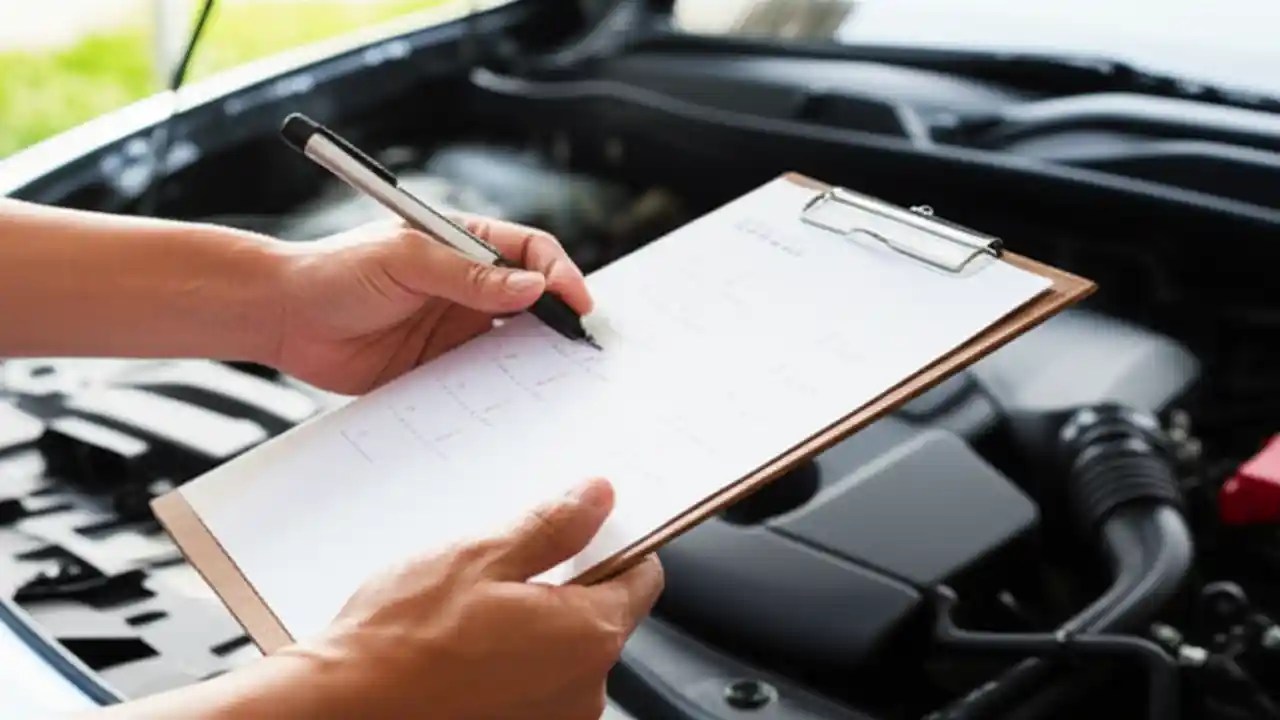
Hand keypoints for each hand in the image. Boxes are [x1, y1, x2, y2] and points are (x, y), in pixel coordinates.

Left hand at [269, 216, 591, 393]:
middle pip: (533, 298)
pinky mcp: (441, 364)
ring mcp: (457, 326)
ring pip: (514, 341)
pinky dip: (500, 386)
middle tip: (576, 342)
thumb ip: (470, 275)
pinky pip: (482, 377)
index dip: (559, 272)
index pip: (530, 252)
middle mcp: (469, 285)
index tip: (573, 299)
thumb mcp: (407, 259)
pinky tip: (509, 395)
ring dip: (534, 355)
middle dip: (559, 316)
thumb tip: (531, 285)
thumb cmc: (335, 270)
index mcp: (465, 244)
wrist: (284, 317)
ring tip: (552, 373)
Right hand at [278, 477, 662, 719]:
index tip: (588, 528)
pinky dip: (509, 665)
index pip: (642, 577)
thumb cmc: (399, 642)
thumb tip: (596, 498)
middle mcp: (583, 690)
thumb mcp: (479, 556)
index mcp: (587, 635)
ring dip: (532, 628)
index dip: (618, 545)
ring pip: (562, 654)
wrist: (340, 709)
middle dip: (563, 586)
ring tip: (468, 615)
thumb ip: (552, 527)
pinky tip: (461, 651)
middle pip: (600, 616)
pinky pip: (533, 687)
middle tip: (503, 567)